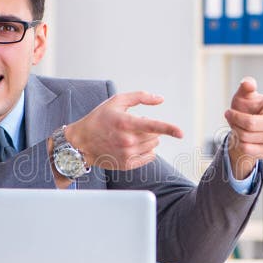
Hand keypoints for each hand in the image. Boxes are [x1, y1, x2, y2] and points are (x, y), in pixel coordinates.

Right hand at [65, 91, 182, 170]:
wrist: (81, 143)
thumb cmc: (99, 119)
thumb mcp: (117, 101)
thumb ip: (140, 97)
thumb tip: (160, 99)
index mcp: (125, 123)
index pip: (152, 126)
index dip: (169, 129)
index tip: (181, 133)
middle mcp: (127, 140)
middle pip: (155, 135)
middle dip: (151, 129)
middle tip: (134, 126)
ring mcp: (127, 154)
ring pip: (153, 146)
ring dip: (148, 139)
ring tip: (131, 135)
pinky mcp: (127, 164)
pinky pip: (149, 157)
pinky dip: (147, 151)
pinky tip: (134, 146)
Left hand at [224, 77, 262, 179]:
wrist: (241, 127)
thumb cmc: (245, 108)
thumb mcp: (243, 95)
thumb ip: (246, 87)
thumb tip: (248, 83)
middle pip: (251, 124)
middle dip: (236, 119)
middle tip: (232, 115)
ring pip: (246, 137)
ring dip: (235, 130)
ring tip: (238, 125)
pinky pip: (246, 148)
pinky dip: (238, 143)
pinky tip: (241, 138)